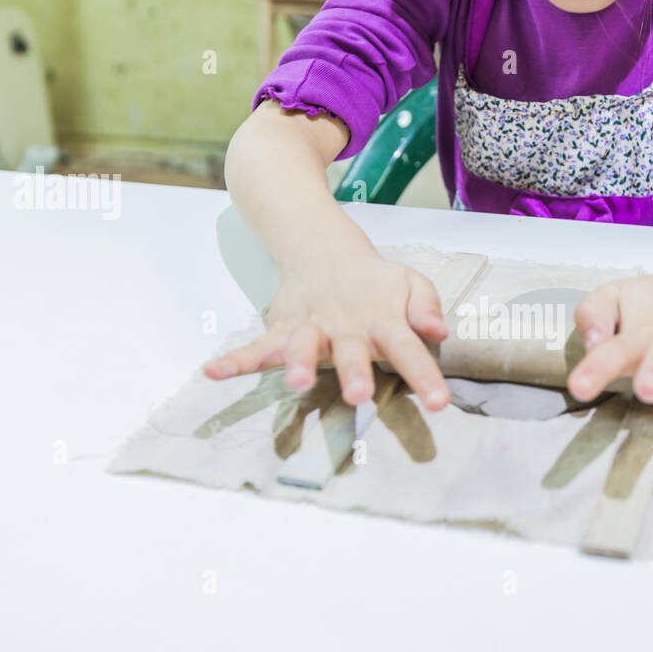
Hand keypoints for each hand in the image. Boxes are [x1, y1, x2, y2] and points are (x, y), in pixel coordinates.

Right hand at [203, 243, 450, 409]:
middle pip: (351, 351)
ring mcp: (311, 328)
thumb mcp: (410, 282)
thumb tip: (439, 331)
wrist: (323, 248)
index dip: (425, 375)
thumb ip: (426, 305)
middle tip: (359, 394)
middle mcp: (346, 326)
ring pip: (303, 346)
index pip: (408, 349)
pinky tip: (213, 372)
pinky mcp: (282, 329)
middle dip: (353, 373)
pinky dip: (235, 360)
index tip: (439, 403)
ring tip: (295, 383)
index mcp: (383, 319)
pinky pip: (257, 347)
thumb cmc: (374, 280)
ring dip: (298, 364)